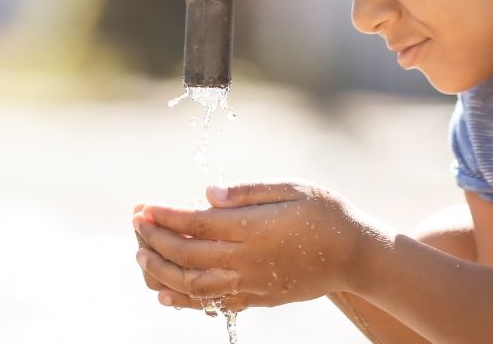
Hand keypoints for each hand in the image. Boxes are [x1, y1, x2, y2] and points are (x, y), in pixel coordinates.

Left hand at [132, 181, 372, 311]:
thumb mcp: (292, 188)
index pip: (195, 223)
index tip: (142, 207)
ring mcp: (251, 283)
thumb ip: (248, 191)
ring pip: (193, 285)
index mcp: (253, 228)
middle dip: (154, 240)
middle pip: (187, 255)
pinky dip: (183, 301)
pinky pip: (212, 304)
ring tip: (140, 255)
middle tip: (135, 225)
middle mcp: (247, 259)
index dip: (164, 216)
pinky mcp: (257, 298)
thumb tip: (207, 193)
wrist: (357, 256)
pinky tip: (165, 294)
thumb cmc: (326, 213)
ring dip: (161, 271)